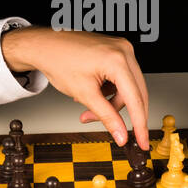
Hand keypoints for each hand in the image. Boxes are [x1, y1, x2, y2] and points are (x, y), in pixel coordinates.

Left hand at [0, 27, 149, 148]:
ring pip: (128, 87)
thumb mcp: (85, 94)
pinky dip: (110, 90)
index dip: (140, 124)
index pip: (135, 99)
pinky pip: (122, 77)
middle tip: (116, 132)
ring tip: (89, 109)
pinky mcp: (116, 50)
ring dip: (112, 102)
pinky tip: (94, 91)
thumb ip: (107, 117)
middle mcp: (124, 51)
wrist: (45, 46)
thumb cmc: (59, 62)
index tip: (142, 141)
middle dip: (120, 113)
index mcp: (117, 60)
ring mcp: (121, 48)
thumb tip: (121, 135)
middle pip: (135, 93)